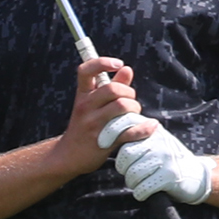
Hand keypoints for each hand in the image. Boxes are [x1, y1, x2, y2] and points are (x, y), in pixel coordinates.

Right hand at [54, 57, 152, 175]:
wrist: (68, 156)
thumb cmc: (84, 127)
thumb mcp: (91, 105)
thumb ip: (110, 86)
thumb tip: (126, 69)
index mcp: (82, 95)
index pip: (86, 71)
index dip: (102, 62)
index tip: (118, 64)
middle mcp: (86, 107)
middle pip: (113, 89)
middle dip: (129, 93)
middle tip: (130, 102)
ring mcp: (94, 125)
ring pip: (122, 106)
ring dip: (135, 109)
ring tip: (134, 115)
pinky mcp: (104, 142)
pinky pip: (129, 131)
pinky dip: (144, 128)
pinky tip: (150, 126)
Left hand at [110, 124, 213, 204]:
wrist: (196, 175)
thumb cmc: (167, 158)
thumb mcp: (153, 139)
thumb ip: (134, 131)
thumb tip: (105, 126)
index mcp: (152, 129)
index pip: (126, 122)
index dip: (110, 131)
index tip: (101, 143)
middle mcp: (159, 141)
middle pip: (126, 154)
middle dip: (122, 167)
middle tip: (127, 171)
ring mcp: (166, 158)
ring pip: (133, 173)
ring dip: (131, 182)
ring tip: (137, 182)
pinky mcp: (170, 176)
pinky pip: (144, 187)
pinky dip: (140, 192)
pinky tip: (144, 191)